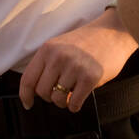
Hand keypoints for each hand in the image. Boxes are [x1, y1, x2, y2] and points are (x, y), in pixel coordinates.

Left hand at [19, 20, 136, 111]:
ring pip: (58, 99)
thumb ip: (48, 64)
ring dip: (64, 102)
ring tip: (71, 94)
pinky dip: (75, 105)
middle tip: (60, 92)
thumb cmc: (88, 41)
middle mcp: (59, 57)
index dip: (25, 95)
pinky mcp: (90, 77)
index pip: (28, 79)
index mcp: (48, 49)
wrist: (114, 32)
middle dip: (50, 97)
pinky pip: (74, 103)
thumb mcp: (61, 45)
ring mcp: (75, 67)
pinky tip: (79, 98)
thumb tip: (37, 90)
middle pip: (42, 92)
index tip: (28, 104)